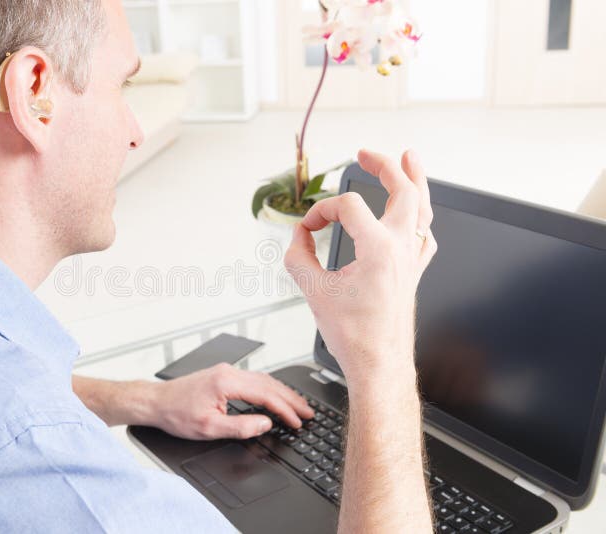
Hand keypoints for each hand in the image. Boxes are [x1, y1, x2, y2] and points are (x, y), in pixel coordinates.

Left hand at [151, 363, 313, 439]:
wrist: (156, 402)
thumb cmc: (176, 414)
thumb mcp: (209, 428)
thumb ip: (241, 426)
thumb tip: (265, 424)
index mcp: (227, 382)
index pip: (266, 394)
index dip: (285, 410)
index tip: (298, 422)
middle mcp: (229, 372)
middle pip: (269, 383)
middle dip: (291, 399)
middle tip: (308, 412)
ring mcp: (226, 372)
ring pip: (263, 379)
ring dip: (282, 393)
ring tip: (297, 406)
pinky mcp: (223, 375)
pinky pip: (254, 380)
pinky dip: (269, 389)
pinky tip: (275, 397)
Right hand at [284, 149, 436, 391]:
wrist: (379, 363)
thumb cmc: (353, 335)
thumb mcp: (313, 291)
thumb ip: (298, 257)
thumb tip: (297, 238)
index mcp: (378, 249)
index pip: (348, 207)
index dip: (322, 211)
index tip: (308, 228)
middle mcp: (401, 248)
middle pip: (403, 190)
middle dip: (386, 166)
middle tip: (367, 154)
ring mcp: (412, 259)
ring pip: (423, 207)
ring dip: (416, 179)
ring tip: (411, 158)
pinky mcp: (414, 272)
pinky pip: (425, 234)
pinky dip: (420, 216)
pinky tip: (416, 213)